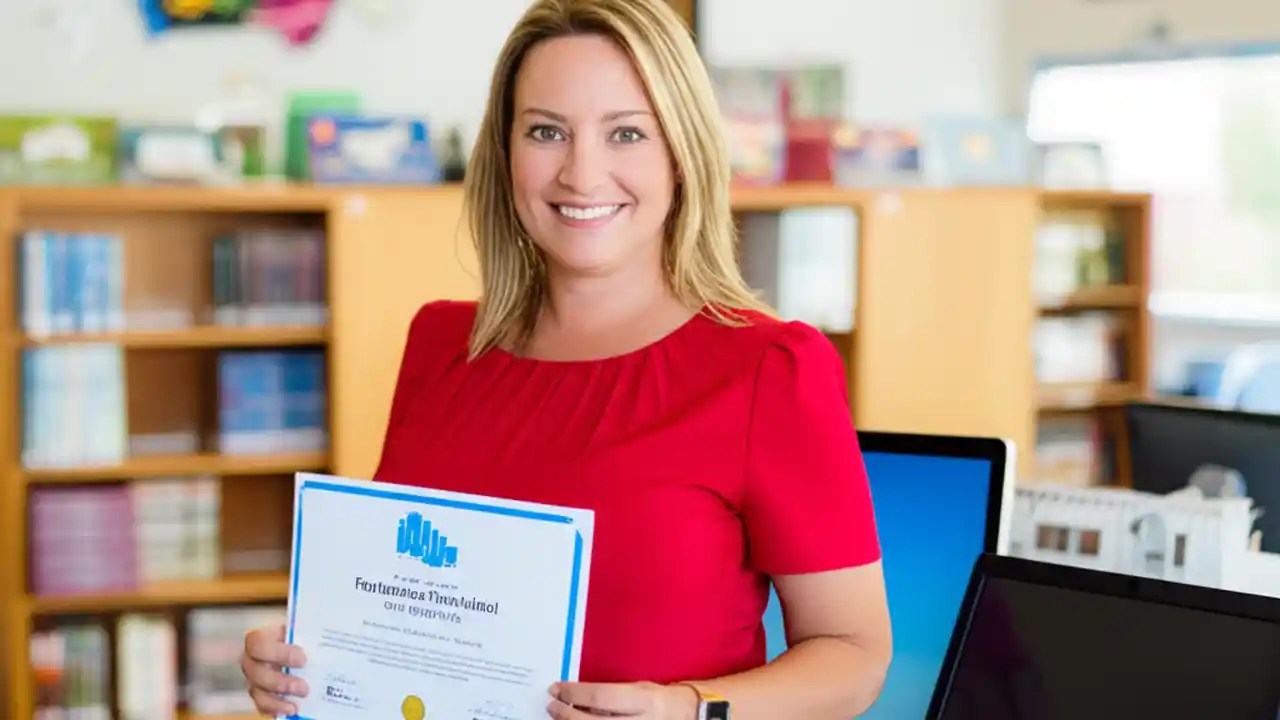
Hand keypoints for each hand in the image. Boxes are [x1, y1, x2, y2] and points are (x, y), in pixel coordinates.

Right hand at [240, 623, 309, 715]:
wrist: (304, 649)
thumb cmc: (303, 637)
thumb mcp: (306, 631)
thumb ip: (311, 636)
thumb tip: (333, 636)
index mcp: (263, 637)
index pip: (258, 642)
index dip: (278, 653)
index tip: (302, 659)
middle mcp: (253, 659)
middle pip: (254, 671)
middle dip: (280, 682)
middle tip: (304, 688)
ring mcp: (255, 678)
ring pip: (256, 691)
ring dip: (277, 699)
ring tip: (297, 704)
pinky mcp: (261, 694)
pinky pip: (262, 704)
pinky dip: (275, 708)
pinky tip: (291, 710)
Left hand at [546, 681, 697, 718]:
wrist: (697, 719)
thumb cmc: (667, 700)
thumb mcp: (644, 690)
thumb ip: (615, 697)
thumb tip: (582, 700)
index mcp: (645, 702)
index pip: (600, 697)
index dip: (574, 693)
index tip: (556, 688)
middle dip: (567, 715)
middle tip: (551, 706)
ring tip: (559, 718)